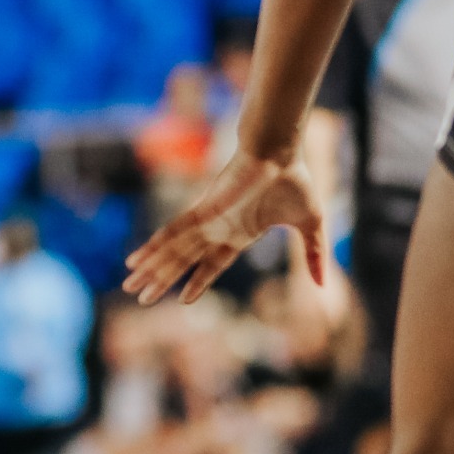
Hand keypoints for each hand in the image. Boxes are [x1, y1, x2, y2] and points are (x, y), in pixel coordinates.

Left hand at [122, 152, 325, 305]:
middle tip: (139, 298)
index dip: (198, 281)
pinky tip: (136, 260)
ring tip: (129, 287)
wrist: (282, 153)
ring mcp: (207, 221)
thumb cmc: (295, 182)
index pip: (212, 265)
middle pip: (183, 261)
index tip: (182, 299)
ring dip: (151, 270)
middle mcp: (217, 230)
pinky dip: (154, 246)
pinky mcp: (203, 211)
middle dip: (162, 280)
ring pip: (173, 251)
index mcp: (239, 234)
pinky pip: (173, 232)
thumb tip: (325, 286)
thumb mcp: (311, 227)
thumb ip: (314, 256)